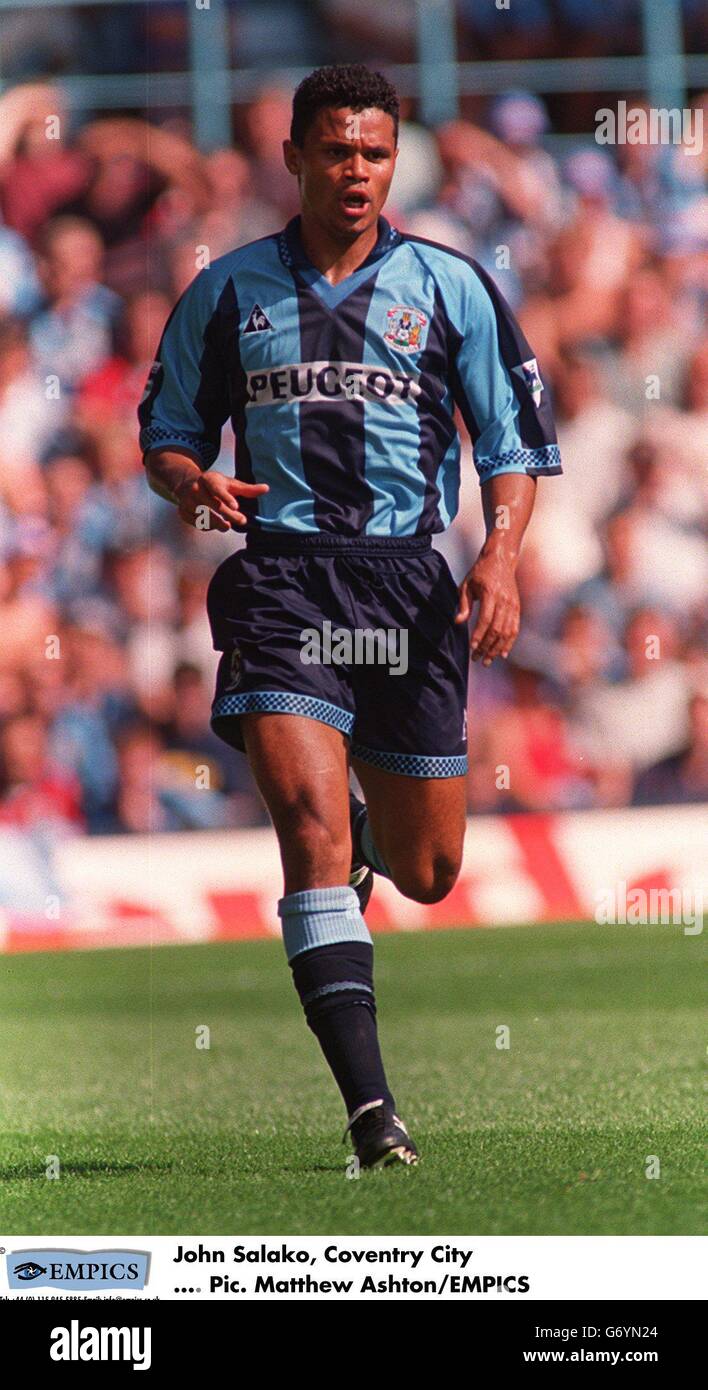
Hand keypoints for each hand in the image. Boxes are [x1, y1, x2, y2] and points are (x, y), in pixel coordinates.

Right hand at [174, 472, 268, 530]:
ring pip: (205, 517)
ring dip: (218, 523)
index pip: (217, 489)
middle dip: (228, 515)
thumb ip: (247, 489)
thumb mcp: (229, 483)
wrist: (187, 483)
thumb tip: (267, 488)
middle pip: (213, 506)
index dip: (226, 498)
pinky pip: (198, 524)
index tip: (236, 507)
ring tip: (227, 525)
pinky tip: (214, 524)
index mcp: (208, 479)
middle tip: (242, 521)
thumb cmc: (214, 484)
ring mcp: (187, 501)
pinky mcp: (183, 512)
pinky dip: (207, 526)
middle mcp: (195, 489)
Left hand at [455, 549, 520, 665]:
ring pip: (507, 632)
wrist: (501, 560)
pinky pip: (515, 628)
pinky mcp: (517, 608)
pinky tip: (502, 654)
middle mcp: (505, 601)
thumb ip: (464, 604)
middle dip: (487, 646)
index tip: (472, 648)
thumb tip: (458, 622)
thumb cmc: (479, 573)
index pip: (486, 620)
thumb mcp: (466, 585)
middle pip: (497, 629)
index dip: (479, 635)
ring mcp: (513, 605)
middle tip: (477, 659)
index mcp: (491, 594)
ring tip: (487, 660)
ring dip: (497, 648)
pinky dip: (509, 642)